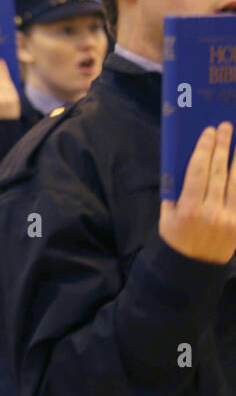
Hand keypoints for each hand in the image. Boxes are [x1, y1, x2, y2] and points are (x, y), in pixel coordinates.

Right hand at [159, 122, 235, 263]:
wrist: (193, 267)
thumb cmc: (176, 238)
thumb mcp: (166, 217)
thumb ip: (174, 194)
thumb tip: (184, 167)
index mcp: (188, 209)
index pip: (198, 171)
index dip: (204, 149)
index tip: (208, 132)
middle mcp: (211, 212)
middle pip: (219, 172)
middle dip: (223, 147)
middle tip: (226, 128)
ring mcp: (229, 218)